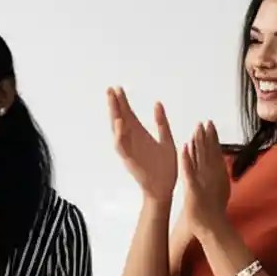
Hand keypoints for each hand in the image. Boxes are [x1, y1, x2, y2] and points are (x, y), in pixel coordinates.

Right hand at [108, 87, 176, 203]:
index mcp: (140, 135)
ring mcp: (129, 150)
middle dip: (115, 104)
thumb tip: (157, 103)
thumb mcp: (166, 140)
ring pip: (117, 130)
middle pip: (120, 119)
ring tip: (114, 102)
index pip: (128, 114)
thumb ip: (161, 123)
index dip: (123, 102)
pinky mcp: (130, 160)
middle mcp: (132, 141)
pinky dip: (119, 135)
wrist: (164, 187)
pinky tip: (120, 123)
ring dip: (115, 116)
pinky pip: (122, 146)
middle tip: (110, 89)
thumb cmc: (165, 166)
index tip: (118, 88)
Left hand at [180, 120, 230, 236]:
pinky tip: (184, 147)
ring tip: (197, 128)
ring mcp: (203, 181)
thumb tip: (219, 168)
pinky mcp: (193, 189)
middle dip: (207, 136)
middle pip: (209, 152)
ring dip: (199, 143)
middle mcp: (211, 176)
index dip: (212, 139)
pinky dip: (187, 160)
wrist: (212, 227)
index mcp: (216, 175)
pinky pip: (189, 172)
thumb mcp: (217, 191)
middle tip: (205, 121)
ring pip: (201, 159)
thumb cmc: (212, 211)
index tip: (209, 125)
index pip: (214, 153)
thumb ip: (217, 179)